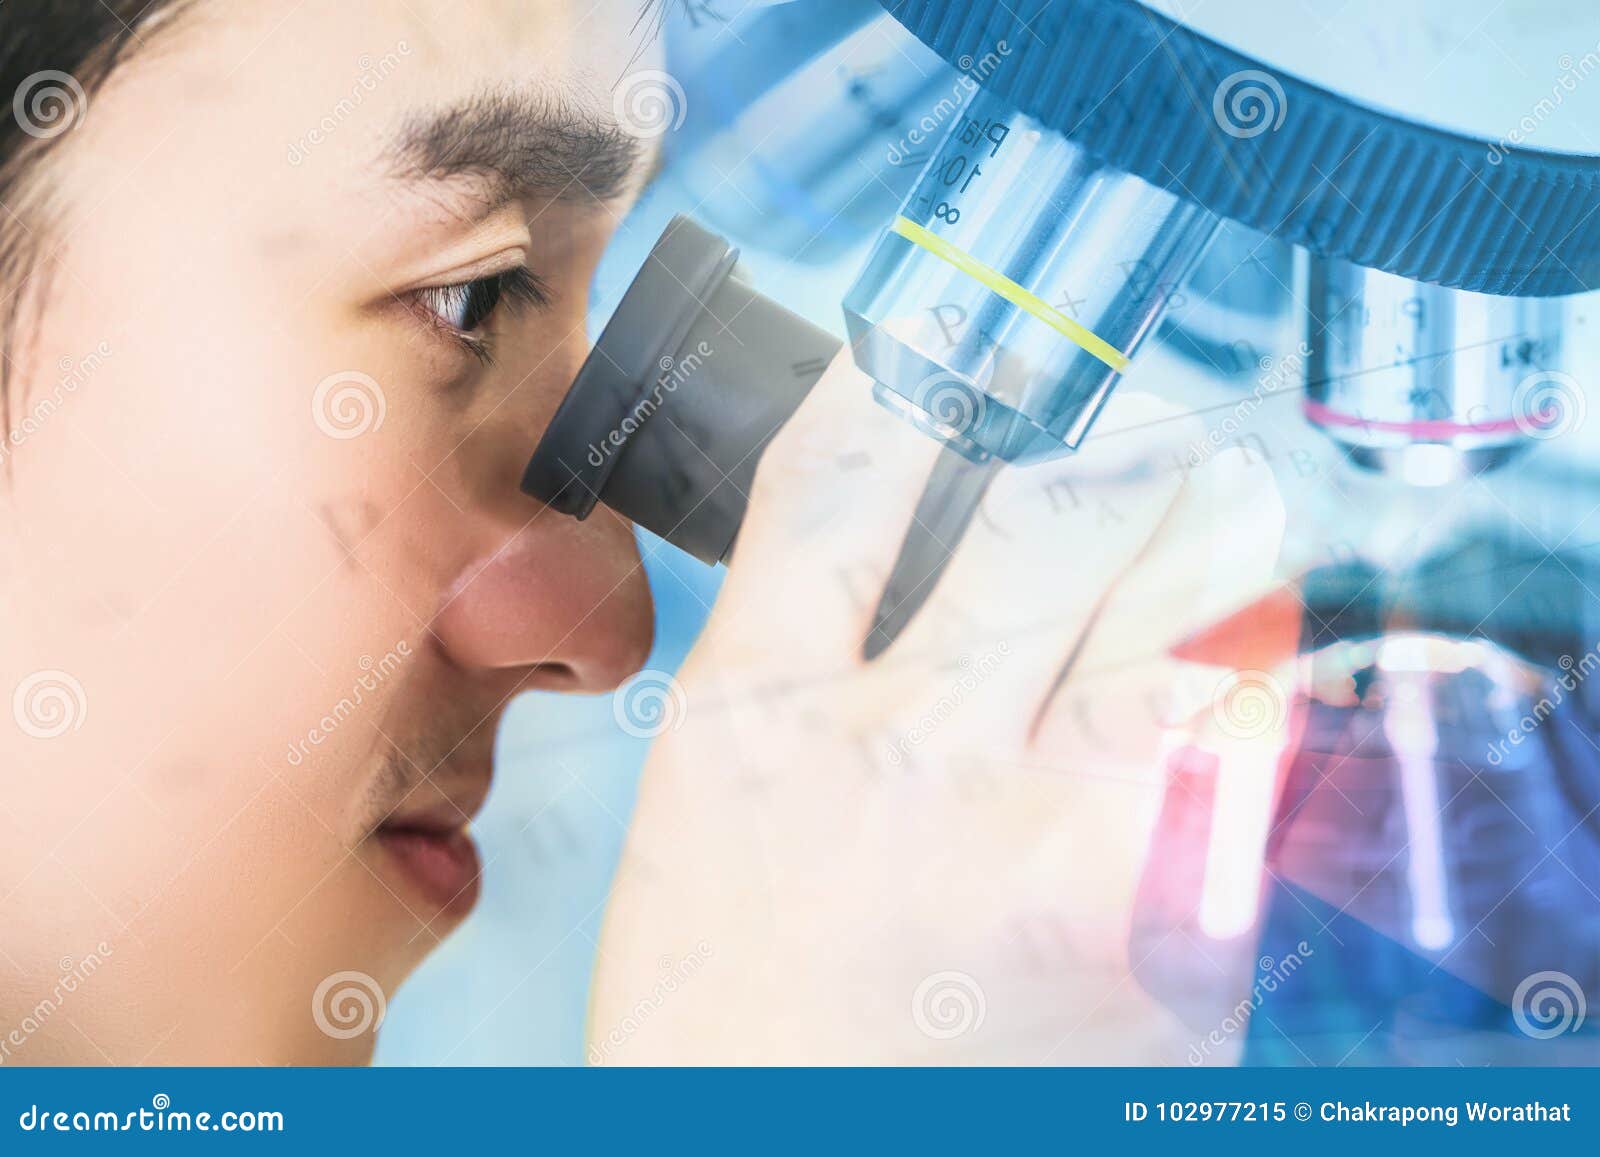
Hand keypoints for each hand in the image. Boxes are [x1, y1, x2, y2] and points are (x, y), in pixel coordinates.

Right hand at [588, 351, 1291, 1063]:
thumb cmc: (731, 996)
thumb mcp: (712, 788)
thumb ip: (805, 638)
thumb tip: (924, 494)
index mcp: (763, 717)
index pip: (852, 474)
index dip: (922, 364)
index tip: (974, 317)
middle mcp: (909, 766)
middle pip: (1058, 519)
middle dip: (1118, 451)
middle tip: (1147, 442)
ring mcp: (1056, 856)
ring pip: (1192, 615)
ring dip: (1218, 543)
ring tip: (1220, 525)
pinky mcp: (1168, 940)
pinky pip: (1255, 762)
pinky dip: (1260, 694)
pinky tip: (1238, 679)